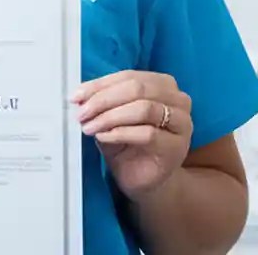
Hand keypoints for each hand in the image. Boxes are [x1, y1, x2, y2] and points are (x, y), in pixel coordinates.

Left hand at [71, 70, 192, 198]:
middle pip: (137, 89)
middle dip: (104, 100)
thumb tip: (79, 95)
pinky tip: (104, 137)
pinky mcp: (177, 146)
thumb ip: (101, 103)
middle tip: (82, 113)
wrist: (144, 179)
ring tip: (90, 127)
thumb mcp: (111, 118)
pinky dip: (120, 133)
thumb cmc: (129, 145)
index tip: (76, 97)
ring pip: (144, 109)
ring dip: (111, 117)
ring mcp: (181, 123)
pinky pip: (147, 133)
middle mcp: (178, 99)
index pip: (129, 76)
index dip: (100, 85)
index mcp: (163, 85)